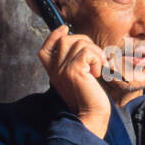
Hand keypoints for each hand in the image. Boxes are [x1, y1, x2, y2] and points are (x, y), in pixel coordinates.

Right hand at [37, 23, 110, 137]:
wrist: (91, 116)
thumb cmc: (88, 99)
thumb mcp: (77, 78)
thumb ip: (74, 63)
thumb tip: (80, 44)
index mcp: (53, 72)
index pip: (46, 48)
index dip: (54, 35)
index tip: (65, 29)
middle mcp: (54, 69)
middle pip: (65, 40)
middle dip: (85, 42)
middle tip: (96, 58)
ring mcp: (62, 69)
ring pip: (79, 43)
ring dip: (95, 52)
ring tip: (99, 68)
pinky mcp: (73, 70)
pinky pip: (87, 52)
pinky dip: (98, 59)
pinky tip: (99, 72)